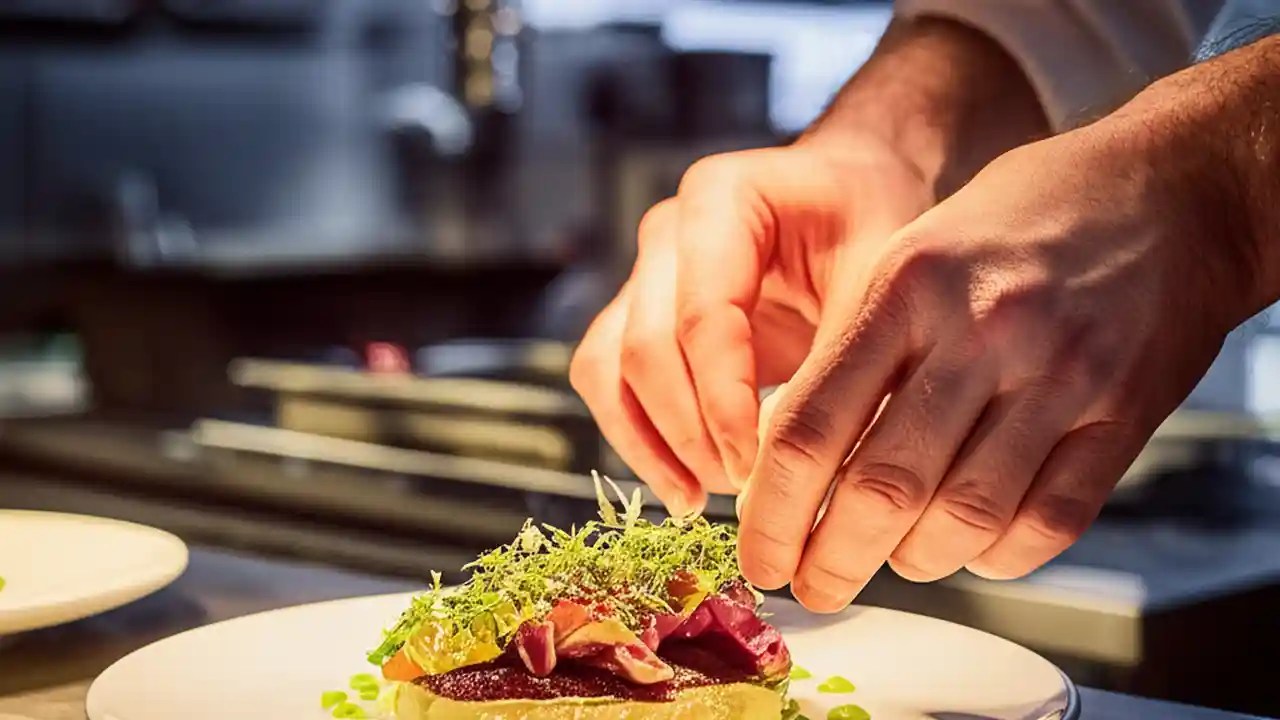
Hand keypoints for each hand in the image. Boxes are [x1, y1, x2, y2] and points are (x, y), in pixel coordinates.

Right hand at [571, 140, 933, 513]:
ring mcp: (645, 277)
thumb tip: (808, 463)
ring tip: (701, 499)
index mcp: (722, 200)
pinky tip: (687, 486)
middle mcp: (667, 235)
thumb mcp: (881, 276)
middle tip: (744, 489)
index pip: (702, 316)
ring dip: (648, 444)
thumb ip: (844, 355)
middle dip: (689, 433)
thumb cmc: (872, 221)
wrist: (855, 197)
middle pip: (643, 349)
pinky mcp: (641, 321)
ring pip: (606, 370)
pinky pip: (610, 385)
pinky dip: (638, 440)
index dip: (722, 402)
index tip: (758, 468)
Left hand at [739, 116, 1249, 610]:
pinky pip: (1049, 522)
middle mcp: (979, 332)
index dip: (771, 513)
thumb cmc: (1020, 223)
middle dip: (831, 561)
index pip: (809, 427)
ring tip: (895, 559)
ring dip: (915, 561)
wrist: (1169, 192)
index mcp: (907, 288)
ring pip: (964, 519)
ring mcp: (1058, 377)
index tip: (759, 557)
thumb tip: (789, 452)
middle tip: (814, 589)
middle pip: (880, 489)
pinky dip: (999, 555)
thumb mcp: (914, 253)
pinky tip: (975, 544)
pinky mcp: (1123, 415)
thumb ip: (856, 348)